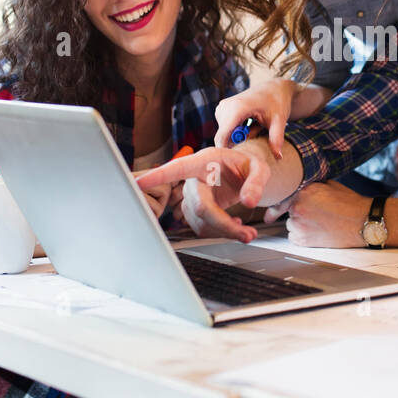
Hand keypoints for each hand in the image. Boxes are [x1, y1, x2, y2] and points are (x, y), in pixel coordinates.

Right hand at [135, 147, 267, 241]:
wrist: (242, 172)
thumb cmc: (246, 165)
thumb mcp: (258, 167)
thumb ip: (255, 182)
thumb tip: (249, 202)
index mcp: (204, 162)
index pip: (177, 168)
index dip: (158, 176)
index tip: (138, 183)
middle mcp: (193, 179)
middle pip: (200, 207)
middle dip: (223, 225)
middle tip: (248, 235)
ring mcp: (192, 196)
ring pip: (201, 222)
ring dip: (225, 232)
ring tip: (247, 232)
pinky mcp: (195, 210)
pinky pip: (202, 227)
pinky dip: (220, 232)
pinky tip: (234, 226)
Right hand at [214, 78, 295, 157]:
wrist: (273, 88)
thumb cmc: (277, 103)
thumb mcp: (279, 120)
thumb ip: (276, 138)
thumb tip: (278, 157)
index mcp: (238, 108)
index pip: (222, 136)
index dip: (226, 151)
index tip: (236, 161)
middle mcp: (226, 106)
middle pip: (225, 137)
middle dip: (239, 141)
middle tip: (258, 131)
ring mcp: (222, 107)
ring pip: (225, 134)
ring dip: (239, 135)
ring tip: (254, 125)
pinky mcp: (221, 109)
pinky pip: (226, 129)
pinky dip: (236, 130)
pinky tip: (248, 122)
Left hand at [278, 181, 371, 247]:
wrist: (362, 221)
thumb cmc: (350, 204)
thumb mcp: (329, 185)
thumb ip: (311, 186)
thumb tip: (301, 186)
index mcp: (303, 191)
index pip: (284, 196)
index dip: (284, 203)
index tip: (279, 210)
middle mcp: (298, 207)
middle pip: (288, 210)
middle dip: (298, 212)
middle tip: (315, 214)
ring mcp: (299, 224)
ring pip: (290, 224)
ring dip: (299, 224)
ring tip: (318, 223)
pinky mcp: (303, 239)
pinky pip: (293, 238)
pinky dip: (301, 236)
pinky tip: (317, 231)